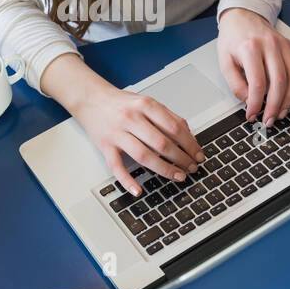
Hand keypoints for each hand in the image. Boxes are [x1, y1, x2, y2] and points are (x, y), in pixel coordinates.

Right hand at [69, 82, 205, 195]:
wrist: (90, 98)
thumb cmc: (120, 103)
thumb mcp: (146, 102)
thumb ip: (167, 117)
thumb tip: (189, 136)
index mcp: (145, 105)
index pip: (174, 127)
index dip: (190, 143)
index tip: (198, 154)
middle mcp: (131, 118)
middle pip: (162, 143)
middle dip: (181, 158)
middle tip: (191, 167)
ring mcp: (117, 133)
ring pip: (143, 155)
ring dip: (164, 169)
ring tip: (178, 176)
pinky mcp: (105, 145)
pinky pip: (116, 166)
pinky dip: (127, 181)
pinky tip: (138, 190)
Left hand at [216, 7, 289, 125]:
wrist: (244, 17)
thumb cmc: (233, 39)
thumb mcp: (224, 61)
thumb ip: (235, 83)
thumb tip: (248, 101)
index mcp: (250, 48)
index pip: (257, 81)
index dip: (256, 102)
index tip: (252, 114)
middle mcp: (270, 45)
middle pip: (279, 81)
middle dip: (275, 105)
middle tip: (269, 120)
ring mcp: (284, 45)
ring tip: (281, 112)